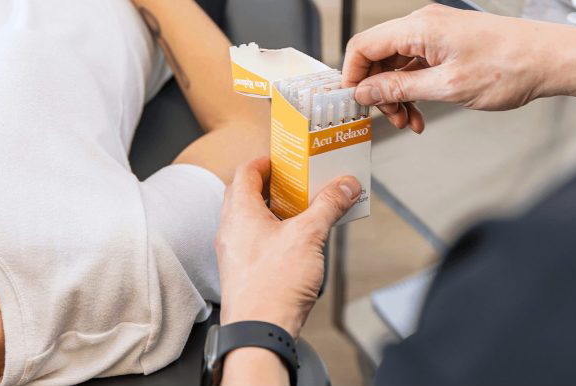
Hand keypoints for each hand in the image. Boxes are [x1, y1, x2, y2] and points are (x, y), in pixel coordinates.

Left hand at [216, 157, 360, 336]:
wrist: (258, 332)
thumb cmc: (273, 286)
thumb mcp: (308, 237)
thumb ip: (327, 206)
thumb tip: (344, 185)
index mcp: (239, 213)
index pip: (245, 171)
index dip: (266, 161)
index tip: (286, 160)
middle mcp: (231, 230)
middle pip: (247, 194)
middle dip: (274, 185)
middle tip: (299, 182)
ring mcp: (234, 252)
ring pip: (252, 219)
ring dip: (276, 211)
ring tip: (305, 211)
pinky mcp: (243, 271)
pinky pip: (256, 241)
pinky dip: (275, 233)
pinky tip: (298, 243)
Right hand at [342, 4, 575, 133]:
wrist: (549, 61)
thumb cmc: (510, 67)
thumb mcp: (446, 86)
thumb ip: (399, 88)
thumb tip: (365, 91)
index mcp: (420, 28)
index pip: (363, 46)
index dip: (352, 76)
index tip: (354, 101)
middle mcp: (424, 26)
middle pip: (378, 57)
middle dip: (378, 91)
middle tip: (390, 116)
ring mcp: (434, 35)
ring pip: (395, 66)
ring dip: (396, 96)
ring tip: (408, 119)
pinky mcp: (445, 46)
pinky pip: (415, 68)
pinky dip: (413, 92)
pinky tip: (420, 113)